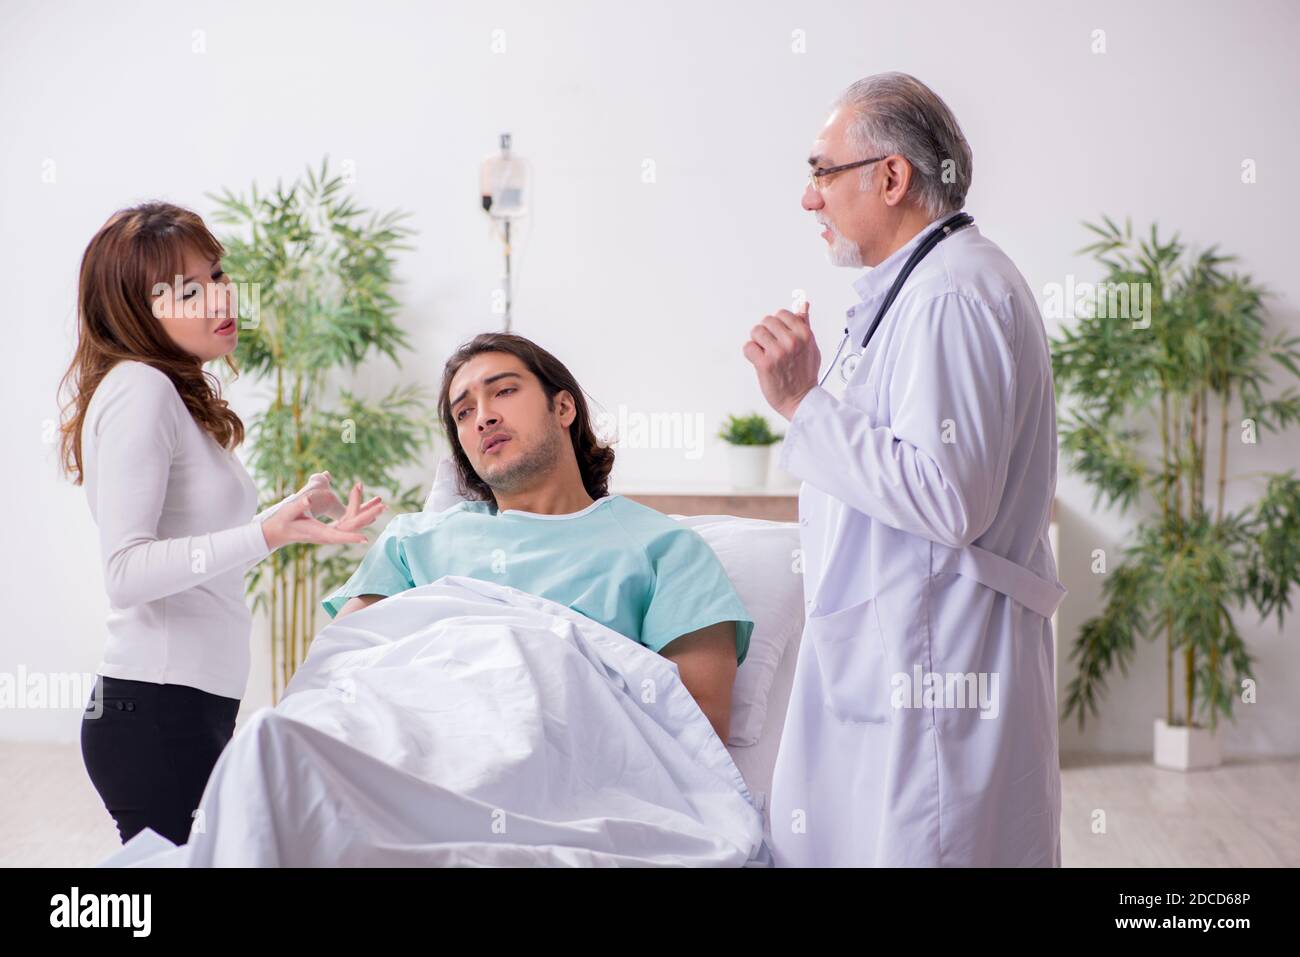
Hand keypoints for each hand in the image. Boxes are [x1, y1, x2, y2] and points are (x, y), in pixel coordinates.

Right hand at [260, 480, 385, 550]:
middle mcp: (329, 535)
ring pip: (355, 523)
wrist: (280, 531)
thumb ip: (298, 506)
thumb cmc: (283, 521)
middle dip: (368, 515)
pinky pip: (351, 521)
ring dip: (368, 512)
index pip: (338, 535)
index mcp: (319, 532)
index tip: (365, 539)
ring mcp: (332, 533)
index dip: (351, 537)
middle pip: (353, 526)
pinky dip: (361, 512)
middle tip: (384, 506)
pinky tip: (371, 507)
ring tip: (382, 503)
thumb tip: (307, 499)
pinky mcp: (333, 529)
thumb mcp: (288, 512)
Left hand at [742, 301, 819, 420]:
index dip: (778, 325)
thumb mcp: (811, 346)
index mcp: (805, 334)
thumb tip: (803, 304)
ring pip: (756, 332)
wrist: (801, 400)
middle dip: (766, 333)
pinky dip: (750, 354)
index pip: (782, 314)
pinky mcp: (764, 364)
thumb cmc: (805, 373)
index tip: (780, 337)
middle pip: (766, 321)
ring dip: (758, 343)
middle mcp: (792, 341)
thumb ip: (805, 324)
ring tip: (766, 354)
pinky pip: (748, 347)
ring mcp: (778, 353)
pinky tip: (760, 362)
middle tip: (772, 347)